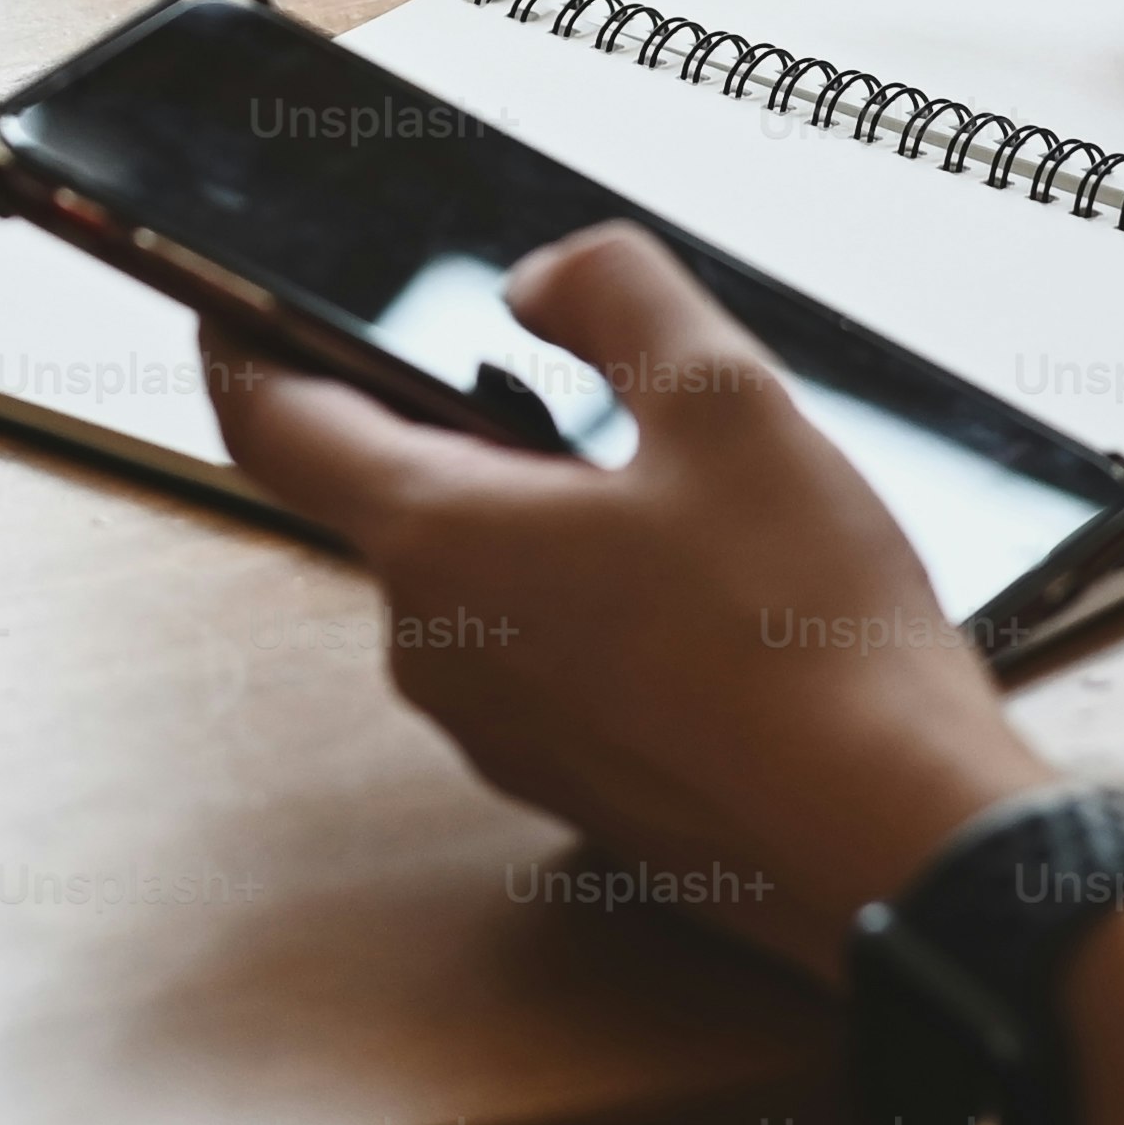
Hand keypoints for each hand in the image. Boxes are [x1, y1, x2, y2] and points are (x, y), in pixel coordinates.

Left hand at [206, 224, 1048, 975]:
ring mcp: (497, 732)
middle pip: (392, 496)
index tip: (227, 297)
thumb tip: (539, 280)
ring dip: (536, 516)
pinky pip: (538, 657)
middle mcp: (435, 651)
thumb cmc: (810, 635)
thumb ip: (614, 295)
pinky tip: (702, 592)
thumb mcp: (728, 401)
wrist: (896, 844)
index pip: (272, 425)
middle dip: (457, 423)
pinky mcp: (567, 785)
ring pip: (476, 581)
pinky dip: (585, 602)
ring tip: (667, 486)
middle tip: (560, 371)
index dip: (238, 344)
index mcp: (438, 543)